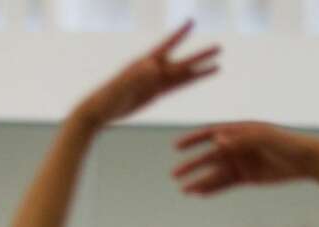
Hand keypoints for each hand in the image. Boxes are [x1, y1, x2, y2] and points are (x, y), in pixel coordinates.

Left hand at [73, 23, 219, 131]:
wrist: (99, 111)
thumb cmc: (107, 97)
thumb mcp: (121, 86)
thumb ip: (137, 75)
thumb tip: (153, 65)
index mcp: (146, 64)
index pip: (167, 46)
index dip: (179, 35)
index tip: (192, 22)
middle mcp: (154, 70)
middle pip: (182, 61)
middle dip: (200, 55)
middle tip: (219, 47)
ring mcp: (156, 81)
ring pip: (183, 74)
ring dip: (200, 69)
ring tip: (218, 64)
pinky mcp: (156, 93)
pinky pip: (177, 86)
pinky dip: (190, 81)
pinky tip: (200, 76)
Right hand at [172, 121, 317, 194]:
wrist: (305, 160)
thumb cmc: (286, 144)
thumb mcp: (264, 138)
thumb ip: (241, 139)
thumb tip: (217, 141)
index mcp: (239, 131)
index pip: (211, 134)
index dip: (193, 140)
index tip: (177, 147)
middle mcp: (237, 146)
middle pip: (209, 156)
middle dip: (191, 166)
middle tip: (175, 175)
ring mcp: (242, 162)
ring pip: (215, 173)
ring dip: (200, 181)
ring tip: (185, 190)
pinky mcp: (248, 177)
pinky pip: (226, 184)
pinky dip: (213, 189)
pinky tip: (200, 194)